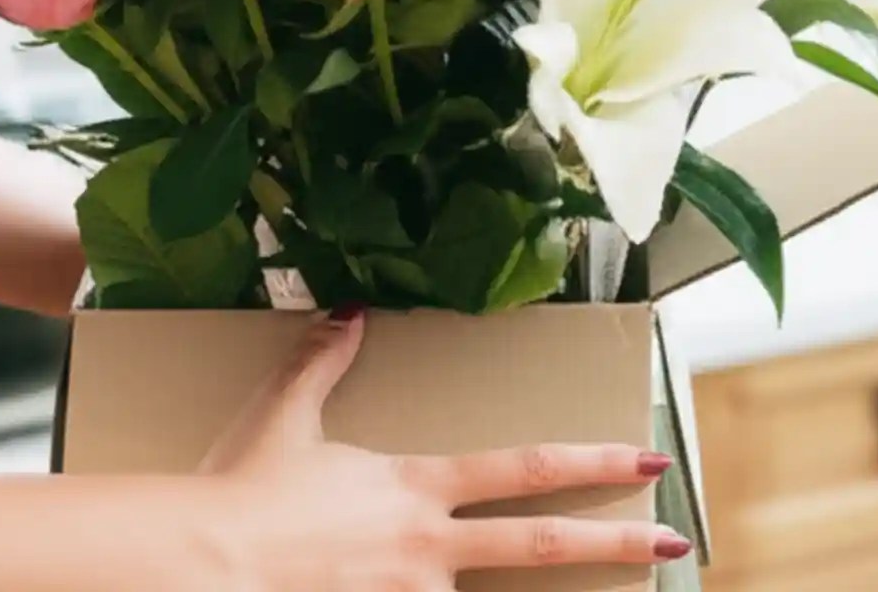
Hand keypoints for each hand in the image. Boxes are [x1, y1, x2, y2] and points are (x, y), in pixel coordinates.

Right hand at [199, 306, 689, 590]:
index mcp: (417, 486)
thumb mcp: (285, 417)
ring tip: (531, 576)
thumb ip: (323, 361)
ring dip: (503, 585)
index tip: (642, 457)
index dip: (591, 460)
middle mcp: (429, 543)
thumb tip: (351, 313)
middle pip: (542, 541)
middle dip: (616, 541)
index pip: (526, 467)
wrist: (204, 563)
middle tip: (673, 540)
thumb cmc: (242, 494)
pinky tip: (416, 589)